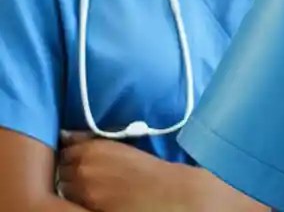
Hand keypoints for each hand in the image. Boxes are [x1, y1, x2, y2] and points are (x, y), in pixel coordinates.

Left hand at [57, 132, 189, 211]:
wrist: (165, 191)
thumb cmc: (147, 167)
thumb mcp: (119, 147)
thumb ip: (90, 141)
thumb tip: (64, 135)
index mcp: (91, 148)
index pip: (65, 150)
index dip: (74, 155)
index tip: (82, 159)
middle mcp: (82, 168)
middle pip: (62, 170)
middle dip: (71, 171)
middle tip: (88, 175)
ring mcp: (82, 191)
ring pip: (64, 188)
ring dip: (73, 187)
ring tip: (91, 188)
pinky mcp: (87, 208)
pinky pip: (73, 202)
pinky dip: (79, 200)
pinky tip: (94, 198)